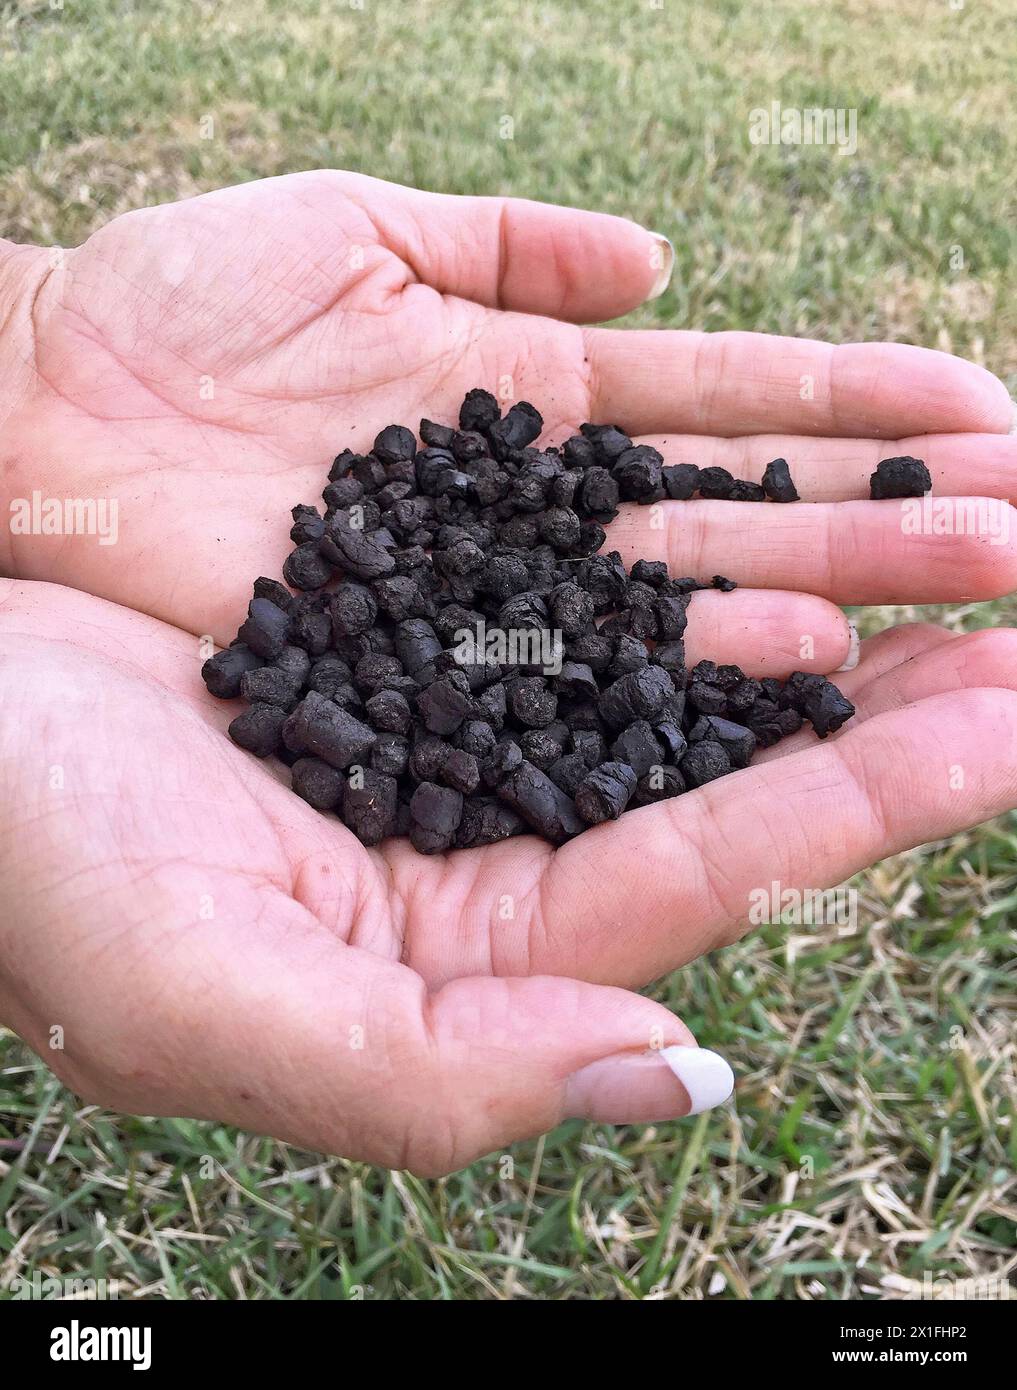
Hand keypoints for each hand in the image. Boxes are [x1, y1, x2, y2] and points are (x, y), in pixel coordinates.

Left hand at [2, 169, 1015, 660]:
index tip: (991, 422)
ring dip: (844, 592)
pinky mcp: (435, 671)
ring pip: (697, 593)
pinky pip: (584, 668)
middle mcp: (537, 518)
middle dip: (894, 523)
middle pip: (744, 515)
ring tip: (991, 597)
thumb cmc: (167, 310)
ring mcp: (495, 600)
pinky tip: (820, 662)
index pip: (732, 409)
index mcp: (532, 410)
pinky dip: (702, 655)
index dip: (859, 417)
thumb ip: (501, 243)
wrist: (40, 423)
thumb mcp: (351, 232)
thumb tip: (652, 260)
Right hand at [2, 579, 1013, 1174]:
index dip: (862, 804)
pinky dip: (689, 527)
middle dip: (891, 701)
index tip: (1008, 732)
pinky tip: (781, 487)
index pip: (706, 874)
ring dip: (817, 593)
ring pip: (679, 654)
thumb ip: (441, 1077)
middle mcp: (496, 838)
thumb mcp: (210, 1005)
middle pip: (730, 761)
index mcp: (470, 951)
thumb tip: (680, 1081)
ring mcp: (469, 716)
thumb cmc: (39, 866)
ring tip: (959, 531)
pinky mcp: (428, 615)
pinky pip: (586, 566)